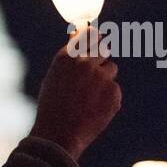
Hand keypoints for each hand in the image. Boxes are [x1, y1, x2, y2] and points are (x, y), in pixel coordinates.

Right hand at [29, 26, 121, 161]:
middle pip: (103, 49)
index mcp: (67, 57)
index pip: (88, 34)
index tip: (96, 39)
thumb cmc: (52, 105)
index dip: (93, 37)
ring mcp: (101, 77)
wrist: (59, 134)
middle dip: (99, 59)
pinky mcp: (114, 92)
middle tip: (91, 77)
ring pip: (111, 69)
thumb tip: (77, 31)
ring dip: (104, 78)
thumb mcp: (54, 76)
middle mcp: (85, 63)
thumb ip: (68, 55)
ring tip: (88, 97)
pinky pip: (114, 89)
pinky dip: (107, 97)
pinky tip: (94, 109)